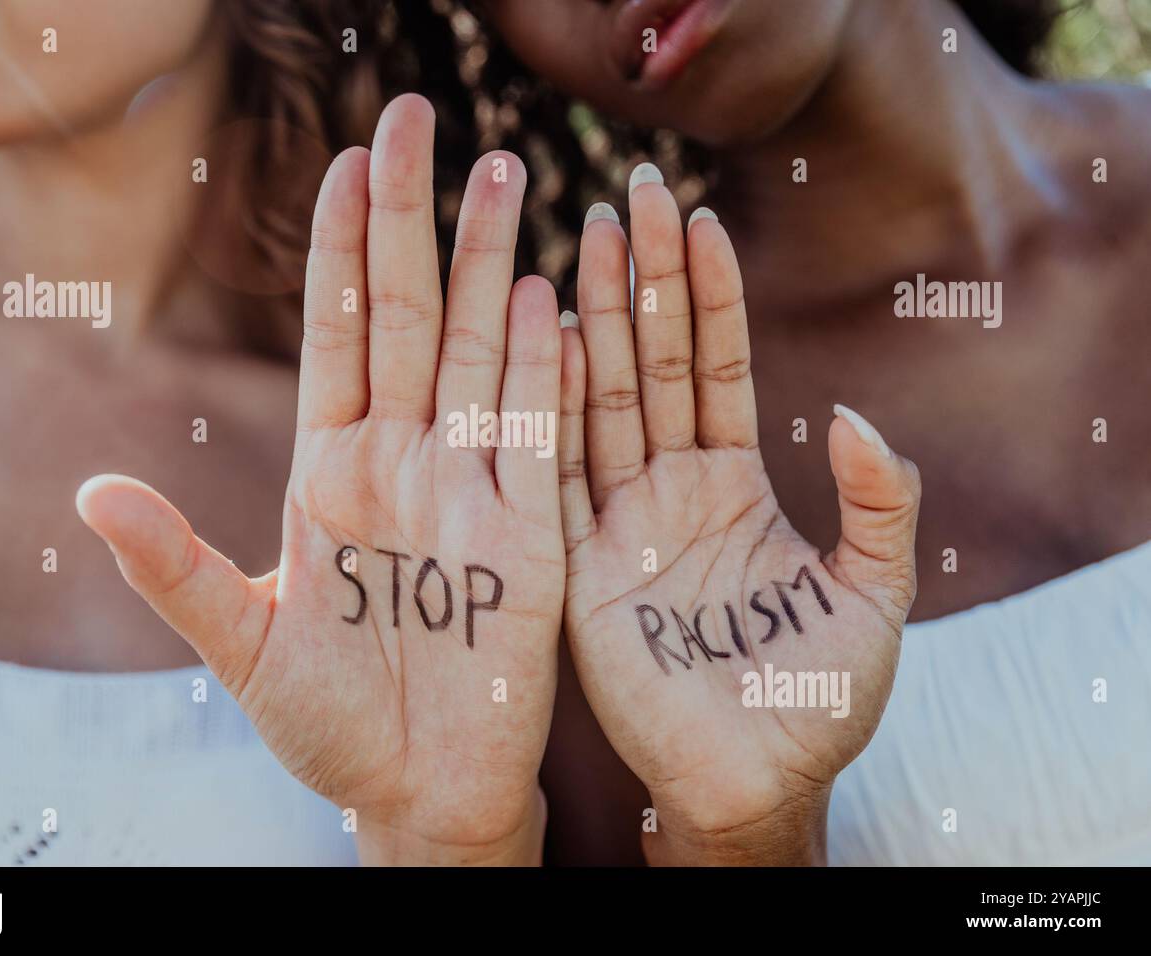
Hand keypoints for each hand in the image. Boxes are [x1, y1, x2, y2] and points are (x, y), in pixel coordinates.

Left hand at [76, 95, 564, 864]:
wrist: (418, 792)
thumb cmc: (328, 724)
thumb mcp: (238, 642)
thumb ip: (174, 566)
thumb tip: (91, 493)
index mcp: (331, 470)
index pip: (340, 333)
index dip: (342, 249)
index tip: (347, 159)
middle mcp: (403, 460)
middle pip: (413, 317)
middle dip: (415, 217)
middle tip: (424, 117)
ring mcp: (471, 487)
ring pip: (483, 352)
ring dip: (491, 263)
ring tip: (502, 170)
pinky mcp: (529, 532)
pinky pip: (540, 432)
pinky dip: (546, 365)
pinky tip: (548, 293)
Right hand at [557, 166, 921, 864]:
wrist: (754, 785)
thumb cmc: (818, 702)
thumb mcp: (876, 596)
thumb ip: (880, 504)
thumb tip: (857, 415)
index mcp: (733, 485)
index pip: (719, 368)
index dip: (711, 295)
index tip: (697, 218)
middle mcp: (669, 489)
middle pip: (653, 363)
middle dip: (642, 279)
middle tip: (628, 192)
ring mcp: (618, 523)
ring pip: (602, 401)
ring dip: (594, 320)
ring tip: (583, 237)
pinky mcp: (577, 567)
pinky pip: (561, 478)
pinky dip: (552, 410)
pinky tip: (550, 339)